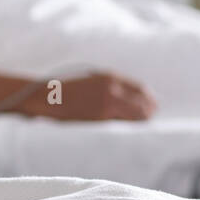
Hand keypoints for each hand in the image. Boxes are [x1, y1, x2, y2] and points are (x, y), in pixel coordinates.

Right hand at [21, 72, 156, 121]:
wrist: (47, 96)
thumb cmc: (64, 91)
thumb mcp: (89, 82)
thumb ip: (107, 88)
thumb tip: (123, 101)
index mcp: (109, 76)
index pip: (139, 87)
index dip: (147, 96)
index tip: (151, 103)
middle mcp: (112, 86)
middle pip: (142, 99)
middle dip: (149, 107)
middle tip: (152, 113)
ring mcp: (108, 100)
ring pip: (137, 110)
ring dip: (143, 116)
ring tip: (146, 120)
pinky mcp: (102, 113)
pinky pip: (124, 118)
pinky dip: (132, 121)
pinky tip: (135, 123)